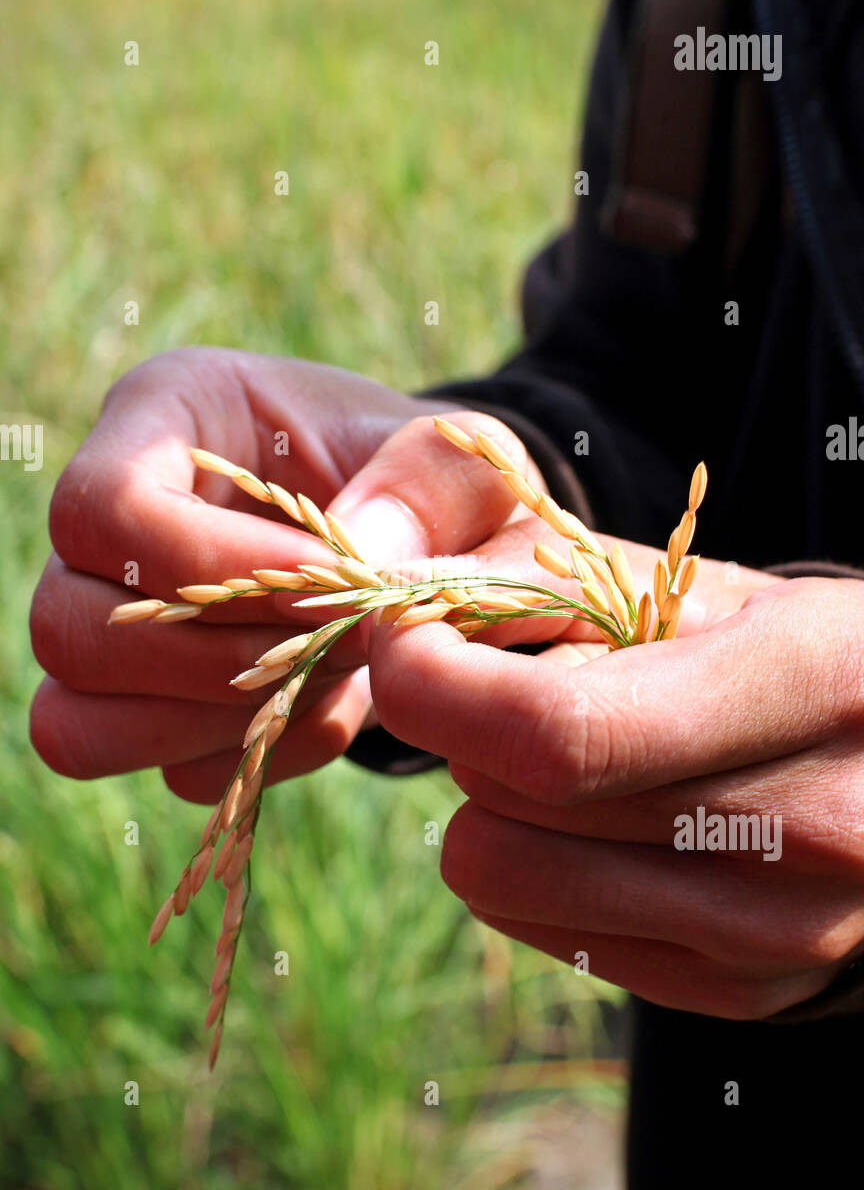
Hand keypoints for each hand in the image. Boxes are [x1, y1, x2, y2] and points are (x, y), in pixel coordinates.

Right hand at [30, 347, 470, 800]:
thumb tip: (358, 569)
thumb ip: (433, 485)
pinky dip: (256, 758)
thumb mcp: (467, 458)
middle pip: (70, 628)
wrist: (440, 548)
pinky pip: (165, 775)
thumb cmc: (439, 486)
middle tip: (345, 640)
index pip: (107, 508)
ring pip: (80, 722)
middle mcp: (108, 525)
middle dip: (220, 658)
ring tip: (332, 674)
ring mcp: (113, 626)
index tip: (330, 582)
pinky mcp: (150, 708)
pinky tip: (327, 706)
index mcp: (165, 414)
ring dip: (221, 720)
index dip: (211, 566)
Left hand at [367, 573, 863, 1019]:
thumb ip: (545, 578)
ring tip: (577, 760)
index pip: (559, 734)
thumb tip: (381, 600)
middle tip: (520, 691)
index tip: (399, 643)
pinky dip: (544, 864)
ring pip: (504, 879)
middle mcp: (807, 829)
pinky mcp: (740, 991)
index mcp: (809, 687)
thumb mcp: (702, 582)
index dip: (440, 690)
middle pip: (514, 805)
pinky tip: (614, 823)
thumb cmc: (797, 654)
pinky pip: (547, 929)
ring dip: (500, 805)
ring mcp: (775, 931)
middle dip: (473, 733)